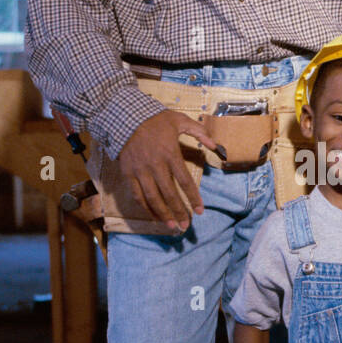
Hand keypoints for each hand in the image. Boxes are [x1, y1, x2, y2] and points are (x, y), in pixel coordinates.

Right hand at [117, 110, 219, 231]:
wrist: (125, 116)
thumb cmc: (155, 119)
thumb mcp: (180, 120)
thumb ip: (199, 132)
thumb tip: (216, 146)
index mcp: (170, 154)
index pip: (185, 181)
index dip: (193, 198)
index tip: (200, 211)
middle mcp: (155, 165)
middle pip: (169, 194)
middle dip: (179, 211)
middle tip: (186, 226)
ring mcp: (140, 171)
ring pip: (152, 198)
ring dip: (163, 214)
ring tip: (172, 226)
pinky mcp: (128, 173)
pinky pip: (137, 195)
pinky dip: (145, 208)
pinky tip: (154, 216)